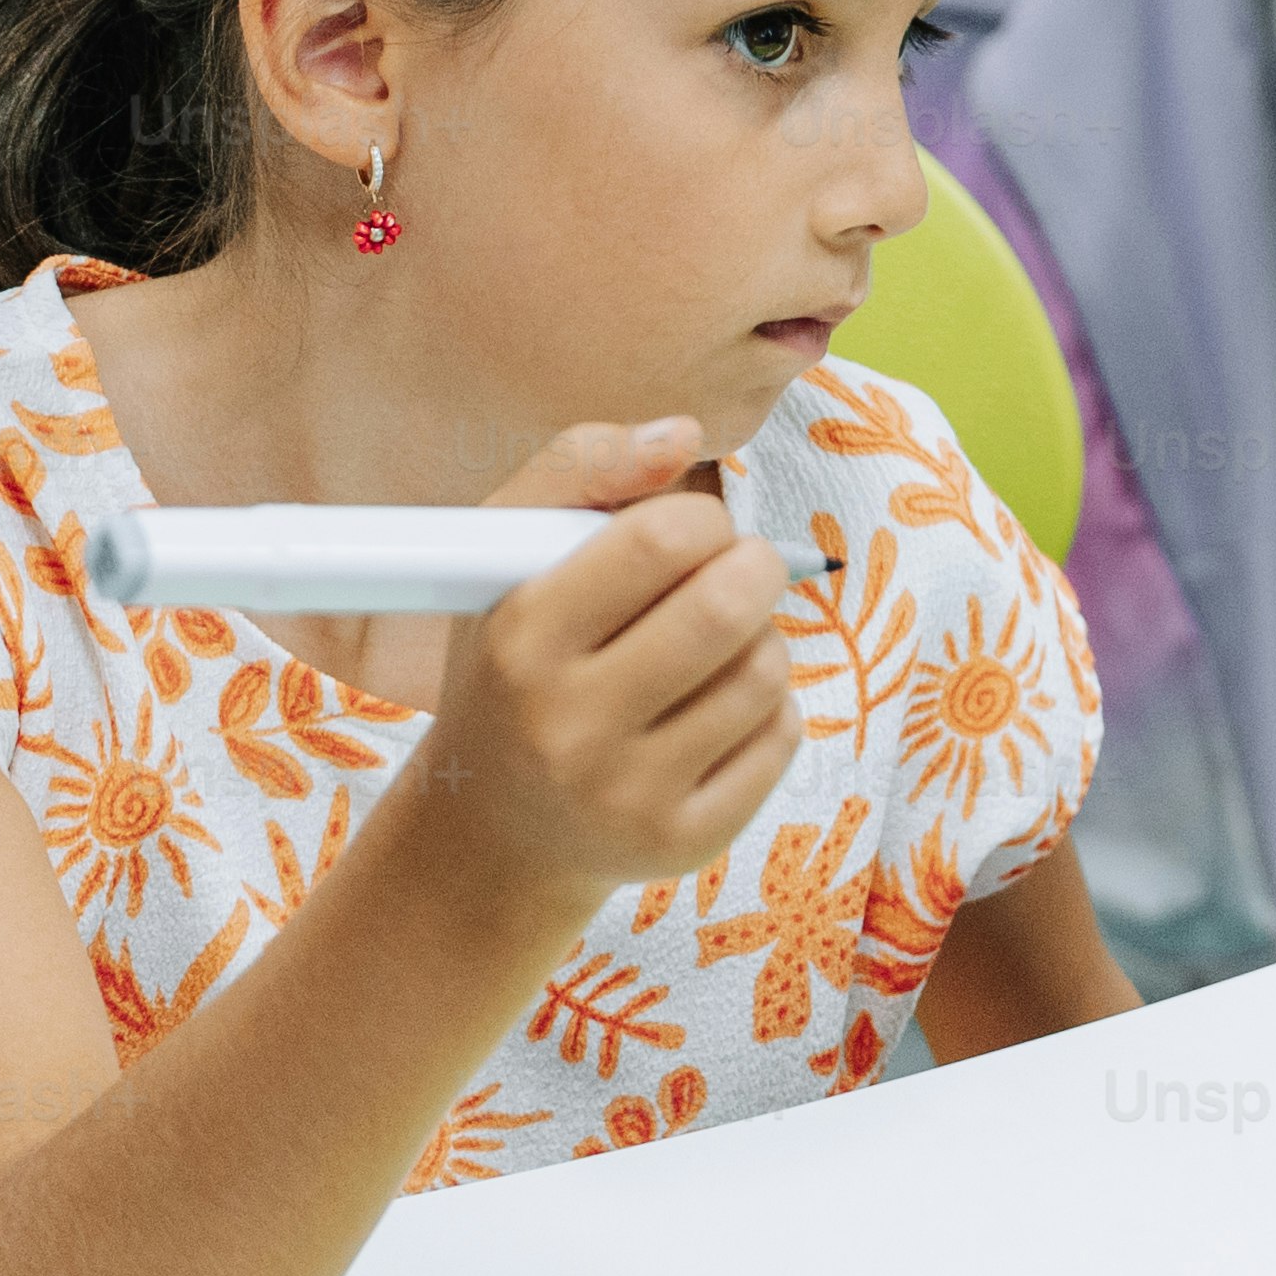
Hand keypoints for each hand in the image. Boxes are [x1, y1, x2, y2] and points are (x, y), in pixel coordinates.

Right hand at [411, 418, 801, 922]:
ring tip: (713, 649)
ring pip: (765, 671)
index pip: (666, 536)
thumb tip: (685, 433)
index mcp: (521, 635)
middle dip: (754, 568)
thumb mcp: (507, 555)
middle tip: (736, 572)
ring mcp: (626, 795)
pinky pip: (781, 738)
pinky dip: (767, 710)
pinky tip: (716, 714)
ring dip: (758, 641)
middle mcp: (567, 724)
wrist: (493, 831)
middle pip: (731, 606)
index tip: (693, 531)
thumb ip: (583, 467)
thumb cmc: (514, 665)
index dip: (705, 517)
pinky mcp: (681, 843)